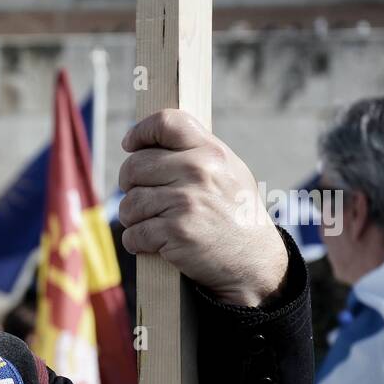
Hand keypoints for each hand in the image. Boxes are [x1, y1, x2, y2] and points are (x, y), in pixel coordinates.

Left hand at [118, 109, 289, 307]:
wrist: (255, 262)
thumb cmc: (235, 216)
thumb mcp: (228, 173)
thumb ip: (195, 154)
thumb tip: (145, 143)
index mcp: (212, 151)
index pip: (167, 122)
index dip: (141, 131)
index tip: (130, 145)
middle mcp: (199, 171)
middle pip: (135, 166)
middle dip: (129, 185)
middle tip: (140, 198)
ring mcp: (187, 201)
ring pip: (129, 203)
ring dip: (132, 218)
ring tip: (150, 224)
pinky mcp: (177, 231)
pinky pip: (134, 233)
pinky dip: (136, 242)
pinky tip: (151, 245)